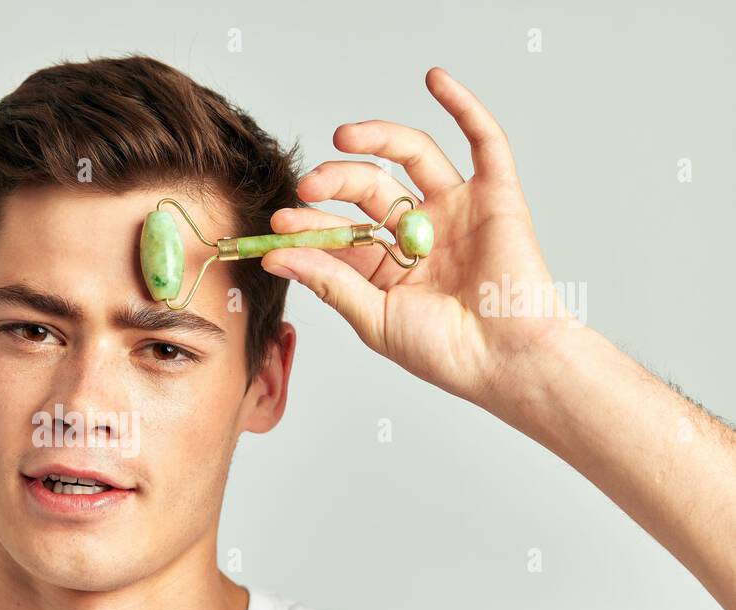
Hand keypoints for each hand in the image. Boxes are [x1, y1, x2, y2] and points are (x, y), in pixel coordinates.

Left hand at [261, 67, 572, 413]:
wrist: (503, 359)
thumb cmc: (444, 352)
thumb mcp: (373, 317)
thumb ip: (328, 281)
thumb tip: (275, 255)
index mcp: (390, 266)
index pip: (342, 230)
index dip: (311, 222)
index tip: (280, 221)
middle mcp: (421, 232)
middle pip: (371, 188)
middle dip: (336, 181)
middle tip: (308, 185)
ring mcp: (457, 210)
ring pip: (413, 156)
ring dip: (377, 138)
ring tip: (342, 137)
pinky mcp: (496, 196)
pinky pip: (483, 142)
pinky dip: (463, 107)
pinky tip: (436, 81)